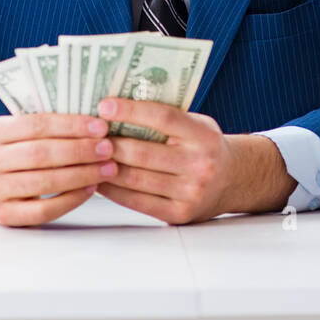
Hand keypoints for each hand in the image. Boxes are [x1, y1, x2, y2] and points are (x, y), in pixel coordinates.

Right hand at [0, 113, 118, 225]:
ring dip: (82, 174)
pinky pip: (43, 210)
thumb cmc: (9, 151)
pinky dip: (71, 199)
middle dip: (80, 150)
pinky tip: (90, 188)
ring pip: (44, 181)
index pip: (36, 125)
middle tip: (108, 148)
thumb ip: (43, 125)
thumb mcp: (14, 132)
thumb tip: (93, 120)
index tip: (101, 126)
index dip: (71, 125)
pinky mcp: (3, 215)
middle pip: (41, 154)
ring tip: (108, 168)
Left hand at [93, 97, 243, 224]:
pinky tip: (99, 179)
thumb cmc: (205, 146)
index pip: (163, 117)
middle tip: (87, 136)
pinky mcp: (179, 213)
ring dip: (105, 167)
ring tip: (87, 157)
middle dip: (109, 143)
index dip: (131, 111)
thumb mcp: (196, 124)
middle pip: (142, 152)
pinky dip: (113, 190)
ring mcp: (190, 192)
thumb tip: (118, 108)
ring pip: (135, 178)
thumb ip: (166, 118)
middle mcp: (200, 164)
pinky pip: (137, 201)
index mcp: (203, 136)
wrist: (233, 180)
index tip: (105, 106)